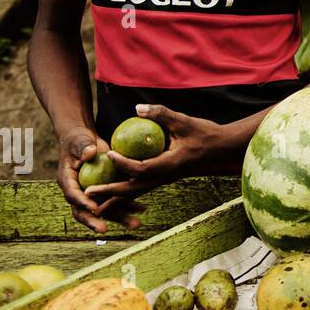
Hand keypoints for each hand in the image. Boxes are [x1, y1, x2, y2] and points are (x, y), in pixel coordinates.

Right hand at [54, 126, 135, 234]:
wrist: (86, 143)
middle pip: (85, 211)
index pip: (73, 195)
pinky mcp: (106, 191)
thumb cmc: (79, 139)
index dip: (82, 203)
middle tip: (104, 230)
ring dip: (120, 217)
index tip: (93, 209)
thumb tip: (89, 153)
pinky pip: (116, 201)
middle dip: (95, 221)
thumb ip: (83, 147)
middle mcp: (79, 192)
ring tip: (135, 224)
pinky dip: (128, 205)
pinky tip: (141, 209)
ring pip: (105, 209)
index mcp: (68, 181)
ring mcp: (93, 194)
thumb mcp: (79, 141)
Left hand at [85, 105, 236, 215]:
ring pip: (136, 192)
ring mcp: (164, 179)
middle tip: (88, 192)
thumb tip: (136, 109)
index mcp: (170, 165)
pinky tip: (113, 189)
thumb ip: (161, 114)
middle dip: (110, 191)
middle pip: (133, 189)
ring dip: (114, 197)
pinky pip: (141, 187)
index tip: (109, 153)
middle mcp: (165, 176)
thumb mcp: (184, 121)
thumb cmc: (205, 133)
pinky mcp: (164, 177)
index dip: (124, 163)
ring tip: (94, 200)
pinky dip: (125, 191)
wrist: (222, 149)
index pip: (142, 168)